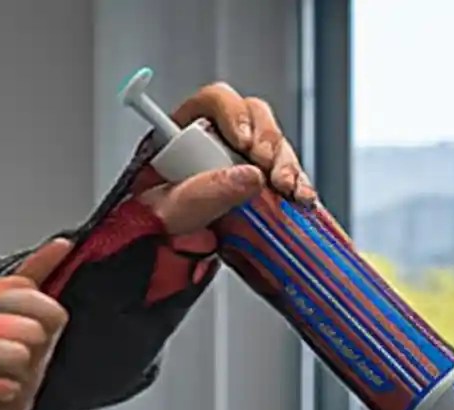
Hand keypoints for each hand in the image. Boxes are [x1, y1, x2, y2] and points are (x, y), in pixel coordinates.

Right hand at [0, 240, 71, 409]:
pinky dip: (11, 399)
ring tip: (7, 384)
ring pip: (18, 350)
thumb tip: (60, 249)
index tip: (51, 324)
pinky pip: (5, 385)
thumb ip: (17, 297)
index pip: (17, 284)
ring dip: (24, 376)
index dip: (46, 307)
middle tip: (22, 366)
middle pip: (28, 316)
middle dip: (39, 347)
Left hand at [134, 83, 316, 234]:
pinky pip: (289, 176)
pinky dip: (299, 186)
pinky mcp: (262, 189)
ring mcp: (241, 165)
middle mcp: (216, 143)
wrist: (161, 263)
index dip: (234, 114)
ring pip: (276, 147)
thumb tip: (249, 177)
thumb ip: (201, 192)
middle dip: (270, 142)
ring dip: (287, 166)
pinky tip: (302, 198)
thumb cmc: (152, 231)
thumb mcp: (167, 211)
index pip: (215, 102)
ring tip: (288, 189)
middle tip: (268, 168)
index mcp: (183, 133)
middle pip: (255, 119)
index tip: (243, 142)